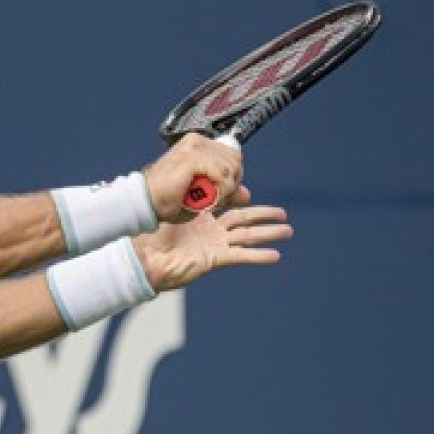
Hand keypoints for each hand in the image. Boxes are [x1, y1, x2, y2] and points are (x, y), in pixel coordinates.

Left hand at [132, 186, 292, 290]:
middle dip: (264, 215)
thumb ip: (184, 195)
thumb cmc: (150, 236)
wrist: (145, 258)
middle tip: (284, 213)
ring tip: (288, 231)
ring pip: (247, 236)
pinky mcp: (215, 259)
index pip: (226, 203)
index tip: (250, 190)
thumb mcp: (168, 209)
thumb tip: (191, 174)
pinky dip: (257, 256)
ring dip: (268, 233)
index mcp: (200, 216)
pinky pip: (240, 256)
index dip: (240, 197)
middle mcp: (210, 230)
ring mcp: (214, 245)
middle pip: (243, 218)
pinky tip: (275, 255)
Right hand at [143, 133, 242, 222]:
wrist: (145, 202)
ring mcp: (195, 146)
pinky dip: (220, 191)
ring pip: (232, 167)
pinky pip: (224, 174)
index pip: (233, 156)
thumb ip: (226, 192)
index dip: (232, 178)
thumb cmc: (168, 199)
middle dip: (231, 184)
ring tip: (207, 199)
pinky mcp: (193, 157)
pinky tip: (207, 198)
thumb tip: (246, 194)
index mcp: (198, 144)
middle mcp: (197, 141)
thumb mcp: (204, 197)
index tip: (217, 193)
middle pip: (236, 160)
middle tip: (213, 198)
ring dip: (225, 189)